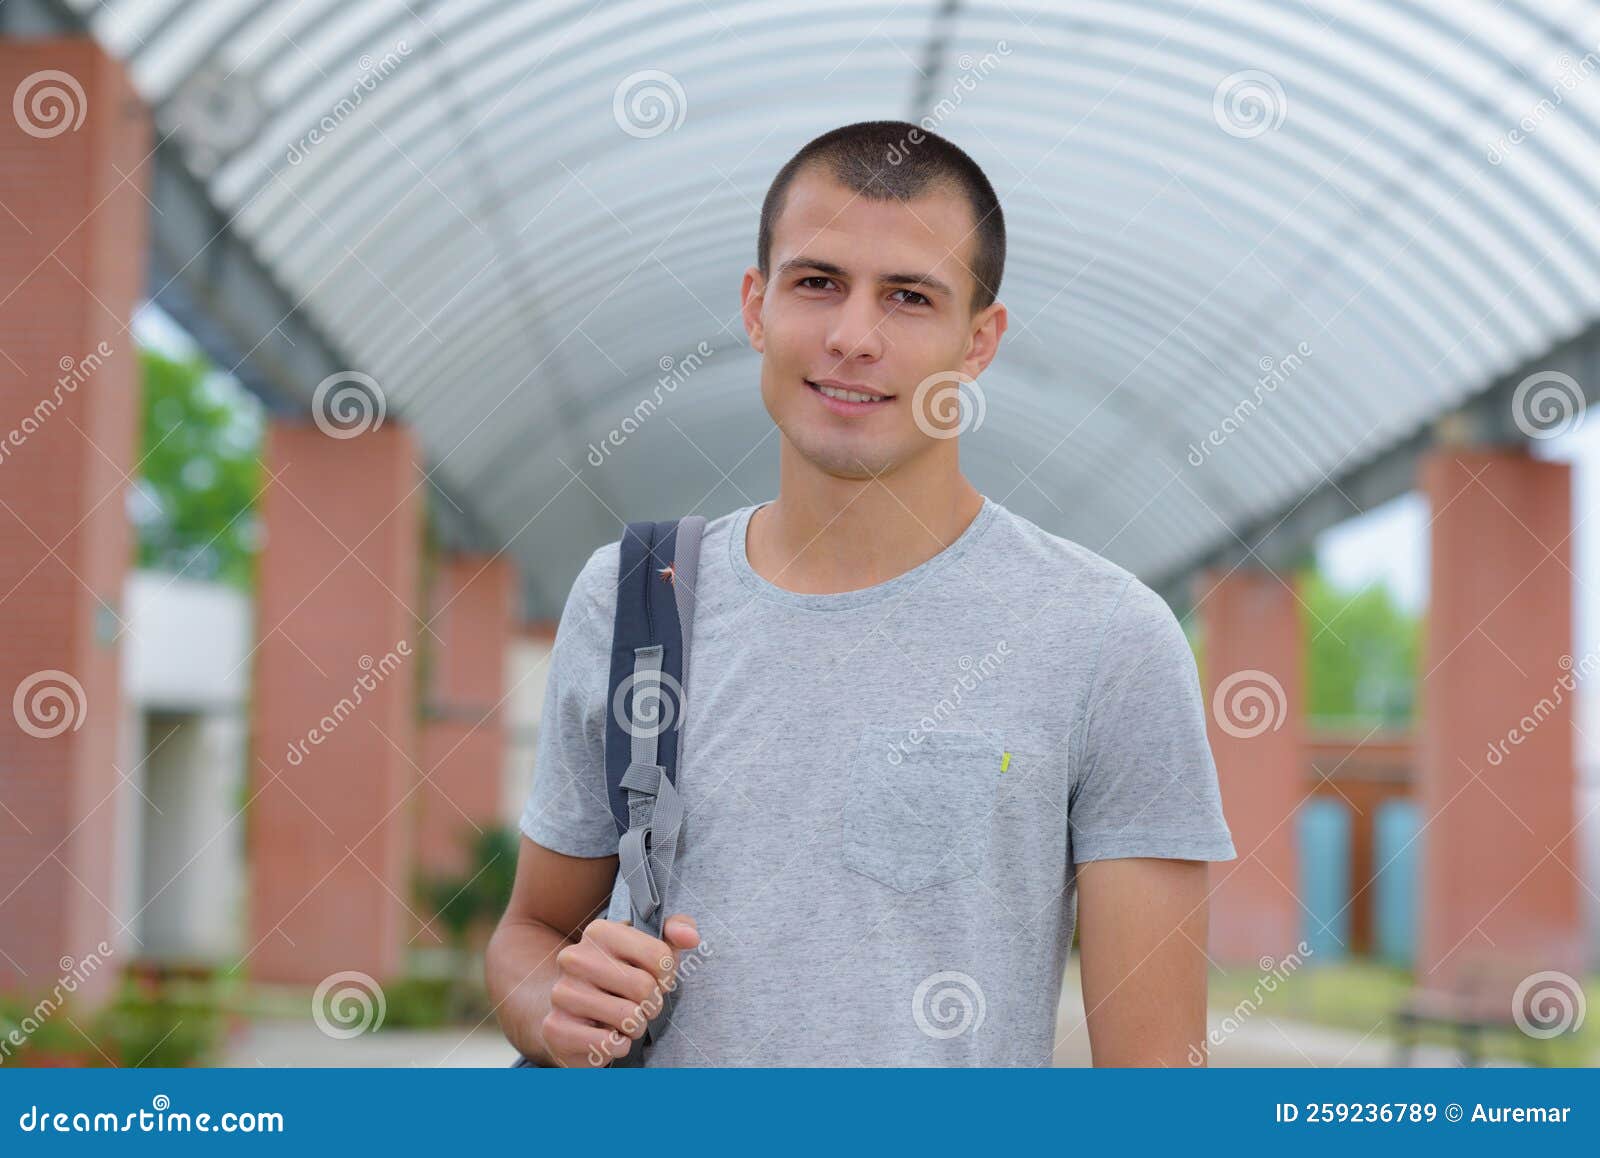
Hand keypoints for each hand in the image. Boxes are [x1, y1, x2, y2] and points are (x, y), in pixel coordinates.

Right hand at [539, 914, 699, 1066]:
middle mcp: (574, 958)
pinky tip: (606, 1036)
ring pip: (629, 1017)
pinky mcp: (556, 1029)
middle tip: (640, 1006)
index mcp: (599, 931)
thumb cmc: (618, 978)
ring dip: (636, 1027)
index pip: (660, 957)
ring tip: (623, 1021)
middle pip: (644, 988)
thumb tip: (691, 937)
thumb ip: (675, 933)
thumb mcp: (648, 948)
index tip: (657, 982)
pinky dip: (617, 1046)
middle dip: (652, 1005)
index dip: (667, 977)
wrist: (569, 1011)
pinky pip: (609, 1044)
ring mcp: (562, 993)